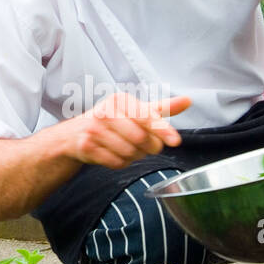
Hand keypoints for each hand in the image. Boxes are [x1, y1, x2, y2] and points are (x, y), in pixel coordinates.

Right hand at [65, 93, 192, 167]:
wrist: (74, 134)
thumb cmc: (112, 121)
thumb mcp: (136, 111)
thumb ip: (161, 108)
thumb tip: (188, 100)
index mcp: (120, 100)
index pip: (147, 117)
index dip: (163, 131)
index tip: (175, 141)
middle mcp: (105, 112)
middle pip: (141, 139)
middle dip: (149, 147)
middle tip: (147, 146)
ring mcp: (94, 130)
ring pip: (129, 153)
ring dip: (135, 156)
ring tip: (128, 147)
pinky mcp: (87, 147)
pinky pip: (116, 163)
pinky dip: (122, 163)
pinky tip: (116, 154)